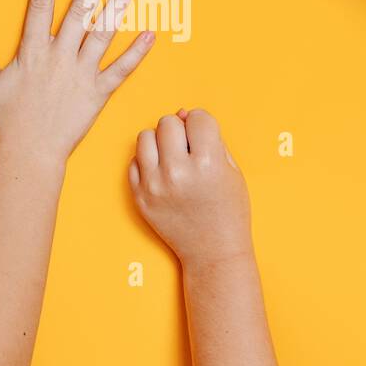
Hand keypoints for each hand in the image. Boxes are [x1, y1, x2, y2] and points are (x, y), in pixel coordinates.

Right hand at [0, 0, 155, 166]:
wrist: (29, 153)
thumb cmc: (6, 120)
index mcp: (32, 52)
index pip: (40, 5)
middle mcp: (59, 57)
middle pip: (78, 11)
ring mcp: (80, 74)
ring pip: (103, 33)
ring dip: (118, 5)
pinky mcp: (97, 94)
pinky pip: (121, 70)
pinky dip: (136, 53)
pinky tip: (150, 33)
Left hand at [128, 109, 251, 265]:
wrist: (213, 252)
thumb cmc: (228, 211)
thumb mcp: (232, 170)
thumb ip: (211, 138)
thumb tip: (182, 113)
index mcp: (207, 163)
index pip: (197, 117)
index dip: (203, 125)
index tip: (205, 138)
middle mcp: (177, 172)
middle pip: (168, 122)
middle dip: (180, 130)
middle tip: (189, 149)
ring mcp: (155, 185)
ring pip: (145, 137)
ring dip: (159, 142)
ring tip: (172, 158)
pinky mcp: (140, 197)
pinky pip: (133, 161)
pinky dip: (146, 163)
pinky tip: (162, 174)